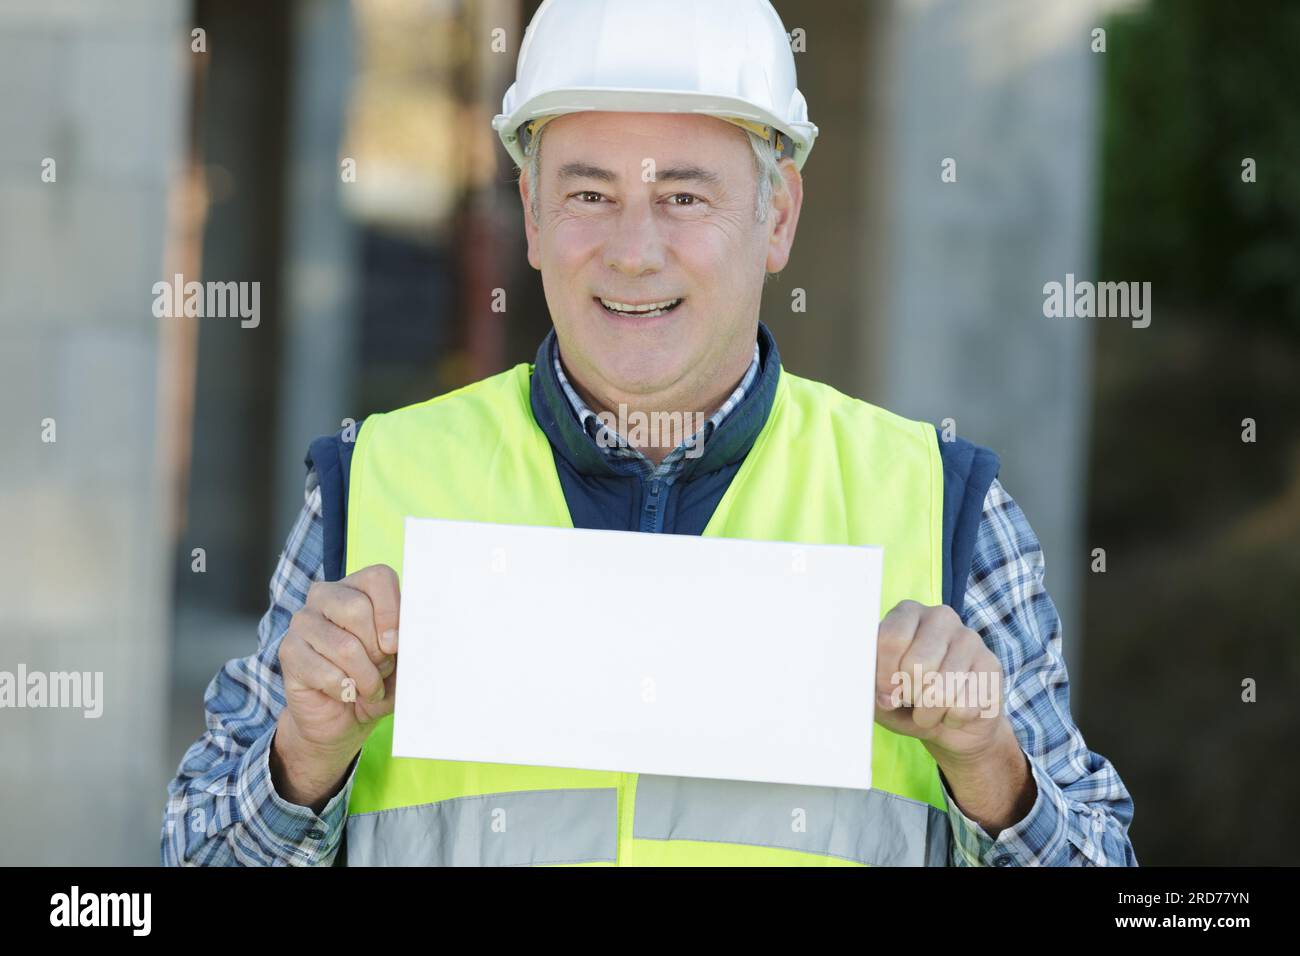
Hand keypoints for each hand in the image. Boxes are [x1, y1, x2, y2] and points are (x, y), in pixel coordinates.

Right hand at [272, 564, 399, 808]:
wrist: (342, 718)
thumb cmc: (375, 679)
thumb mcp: (402, 659)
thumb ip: (411, 641)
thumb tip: (416, 636)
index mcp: (357, 587)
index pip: (378, 577)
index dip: (392, 612)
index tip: (396, 644)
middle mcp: (325, 596)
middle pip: (358, 608)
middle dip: (378, 650)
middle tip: (381, 668)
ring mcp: (303, 622)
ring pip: (345, 646)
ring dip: (365, 676)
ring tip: (368, 686)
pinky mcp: (289, 651)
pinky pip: (326, 672)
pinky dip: (346, 690)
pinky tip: (345, 693)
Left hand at [873, 599, 1006, 763]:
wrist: (950, 722)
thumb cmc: (906, 701)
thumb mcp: (879, 692)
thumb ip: (870, 686)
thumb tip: (881, 694)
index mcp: (907, 613)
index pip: (891, 639)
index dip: (884, 676)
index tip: (885, 693)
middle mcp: (941, 617)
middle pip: (916, 664)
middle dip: (909, 694)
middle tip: (910, 699)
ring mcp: (970, 638)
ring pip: (941, 689)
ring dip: (928, 713)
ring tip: (928, 710)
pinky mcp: (992, 665)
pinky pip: (964, 705)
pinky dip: (952, 719)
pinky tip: (953, 711)